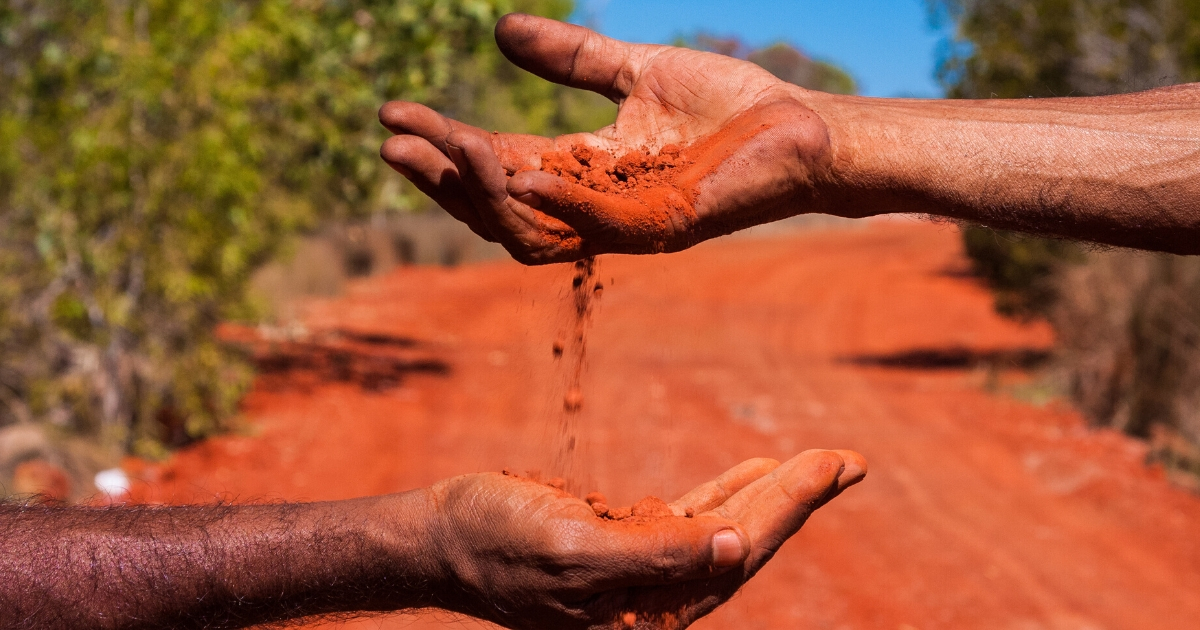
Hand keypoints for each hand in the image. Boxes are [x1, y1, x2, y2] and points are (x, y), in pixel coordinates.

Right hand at [379, 14, 836, 263]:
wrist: (803, 126)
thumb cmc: (729, 106)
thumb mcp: (634, 72)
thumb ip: (572, 59)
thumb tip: (500, 30)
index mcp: (582, 171)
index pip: (494, 165)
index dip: (441, 144)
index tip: (392, 112)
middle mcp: (594, 206)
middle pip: (497, 207)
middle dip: (442, 179)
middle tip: (393, 142)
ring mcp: (627, 223)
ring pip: (533, 229)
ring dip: (485, 193)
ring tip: (448, 146)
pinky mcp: (666, 226)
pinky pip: (599, 226)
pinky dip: (558, 203)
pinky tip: (519, 170)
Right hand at [422, 449, 866, 628]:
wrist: (441, 539)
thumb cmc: (494, 542)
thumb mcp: (571, 547)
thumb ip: (655, 555)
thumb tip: (735, 549)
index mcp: (649, 610)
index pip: (738, 554)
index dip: (789, 508)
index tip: (831, 464)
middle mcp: (655, 598)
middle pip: (742, 543)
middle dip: (797, 499)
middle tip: (848, 460)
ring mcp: (641, 573)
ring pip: (723, 530)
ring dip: (773, 495)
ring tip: (822, 464)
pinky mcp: (623, 546)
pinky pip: (689, 518)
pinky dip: (725, 494)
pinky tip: (754, 472)